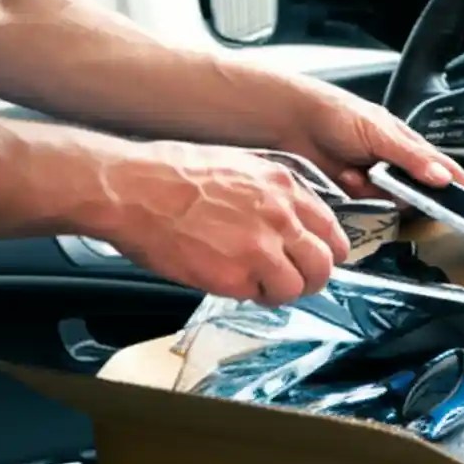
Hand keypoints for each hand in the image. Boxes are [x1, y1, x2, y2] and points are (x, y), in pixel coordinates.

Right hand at [96, 142, 350, 305]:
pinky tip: (228, 280)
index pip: (330, 229)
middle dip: (312, 278)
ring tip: (258, 285)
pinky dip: (247, 295)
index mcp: (283, 187)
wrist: (133, 190)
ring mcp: (259, 249)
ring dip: (280, 292)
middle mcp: (279, 217)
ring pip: (296, 288)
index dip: (325, 250)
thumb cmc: (172, 174)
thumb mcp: (239, 166)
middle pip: (323, 265)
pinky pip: (257, 297)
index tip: (316, 257)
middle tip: (294, 281)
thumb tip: (290, 219)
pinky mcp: (233, 277)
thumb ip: (273, 194)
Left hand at [275, 76, 463, 198]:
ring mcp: (375, 179)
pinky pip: (366, 205)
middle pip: (418, 193)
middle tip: (383, 181)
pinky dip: (356, 194)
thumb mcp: (380, 133)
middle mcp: (396, 164)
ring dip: (375, 191)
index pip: (443, 169)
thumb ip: (412, 158)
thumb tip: (442, 178)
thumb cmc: (338, 114)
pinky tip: (344, 177)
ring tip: (355, 172)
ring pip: (391, 202)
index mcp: (409, 145)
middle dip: (403, 192)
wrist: (294, 122)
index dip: (457, 187)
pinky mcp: (355, 192)